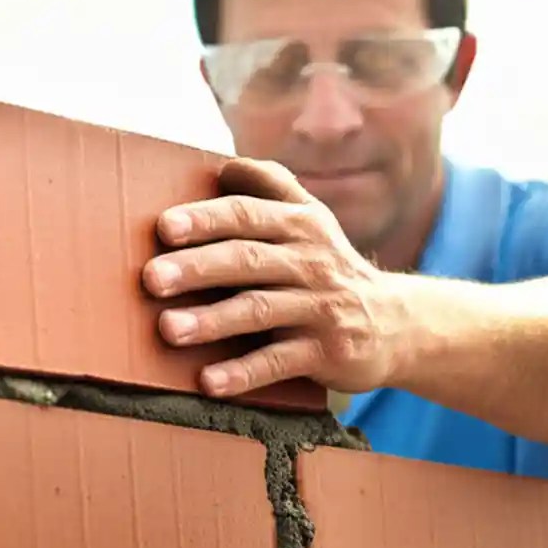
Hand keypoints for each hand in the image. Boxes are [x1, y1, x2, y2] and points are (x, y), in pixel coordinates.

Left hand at [142, 157, 409, 397]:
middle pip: (247, 260)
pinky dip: (243, 373)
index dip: (205, 219)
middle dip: (197, 267)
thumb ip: (270, 187)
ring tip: (168, 329)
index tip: (164, 227)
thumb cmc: (328, 266)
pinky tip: (208, 382)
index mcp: (298, 225)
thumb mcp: (310, 219)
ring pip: (260, 310)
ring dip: (212, 320)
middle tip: (151, 279)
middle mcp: (310, 261)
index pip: (246, 215)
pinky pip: (279, 362)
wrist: (395, 322)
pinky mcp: (327, 352)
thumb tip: (222, 164)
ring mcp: (320, 308)